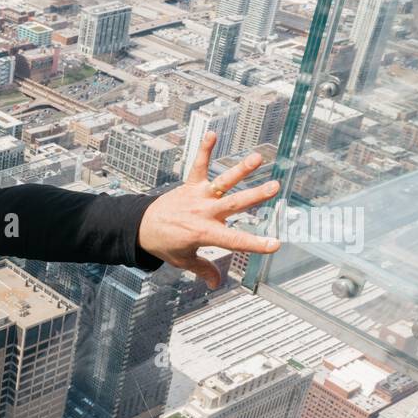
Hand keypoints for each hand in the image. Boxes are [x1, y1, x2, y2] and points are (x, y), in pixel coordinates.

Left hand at [137, 132, 282, 287]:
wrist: (141, 228)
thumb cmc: (165, 244)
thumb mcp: (184, 261)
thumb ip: (204, 269)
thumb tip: (216, 284)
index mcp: (205, 234)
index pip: (235, 240)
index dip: (256, 244)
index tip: (275, 244)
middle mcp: (205, 212)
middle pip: (235, 204)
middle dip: (255, 196)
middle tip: (275, 187)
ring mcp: (198, 197)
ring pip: (223, 182)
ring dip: (240, 169)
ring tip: (258, 157)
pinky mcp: (190, 186)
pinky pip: (198, 166)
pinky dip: (204, 150)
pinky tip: (212, 133)